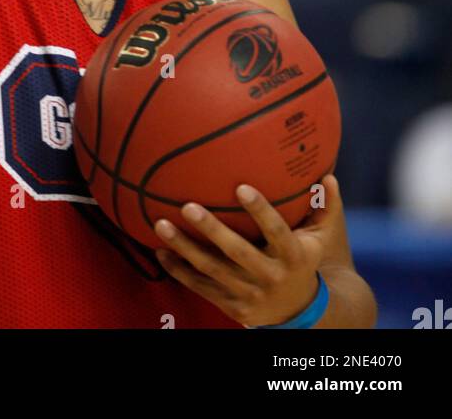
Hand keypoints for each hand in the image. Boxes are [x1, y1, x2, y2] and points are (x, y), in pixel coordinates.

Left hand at [153, 174, 342, 327]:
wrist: (301, 312)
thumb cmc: (307, 260)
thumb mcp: (323, 238)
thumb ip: (326, 207)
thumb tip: (327, 177)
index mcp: (294, 256)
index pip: (277, 232)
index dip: (260, 212)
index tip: (241, 187)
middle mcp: (271, 277)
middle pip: (237, 253)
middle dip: (212, 231)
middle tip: (188, 206)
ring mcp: (250, 295)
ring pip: (213, 271)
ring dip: (185, 248)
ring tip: (160, 224)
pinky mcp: (233, 307)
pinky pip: (202, 288)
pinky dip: (179, 270)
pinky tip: (160, 251)